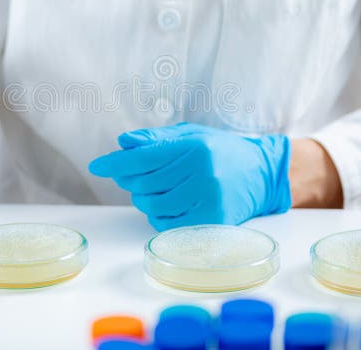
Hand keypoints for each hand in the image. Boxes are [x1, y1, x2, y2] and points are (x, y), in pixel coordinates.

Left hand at [88, 122, 291, 229]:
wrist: (263, 174)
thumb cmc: (222, 152)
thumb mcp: (192, 135)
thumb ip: (157, 139)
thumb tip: (124, 143)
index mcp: (195, 147)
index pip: (144, 157)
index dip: (116, 162)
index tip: (96, 166)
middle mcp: (202, 172)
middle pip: (144, 183)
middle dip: (132, 180)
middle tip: (137, 176)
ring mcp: (209, 199)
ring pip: (153, 206)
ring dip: (145, 200)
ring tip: (157, 190)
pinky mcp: (213, 221)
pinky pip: (167, 224)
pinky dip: (159, 217)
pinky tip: (170, 205)